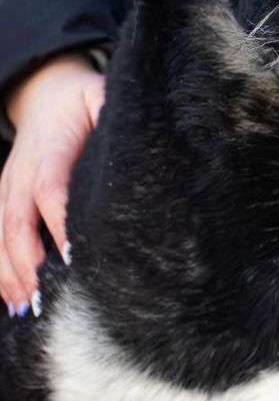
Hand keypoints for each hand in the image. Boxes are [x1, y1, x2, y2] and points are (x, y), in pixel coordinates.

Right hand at [0, 53, 104, 316]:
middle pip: (17, 221)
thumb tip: (142, 136)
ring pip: (1, 234)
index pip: (51, 190)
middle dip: (26, 262)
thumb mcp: (101, 97)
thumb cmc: (83, 101)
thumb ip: (113, 113)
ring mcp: (8, 188)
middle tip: (42, 298)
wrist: (45, 92)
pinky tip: (12, 300)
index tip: (72, 256)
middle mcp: (22, 173)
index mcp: (50, 149)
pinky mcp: (4, 199)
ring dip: (8, 273)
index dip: (59, 223)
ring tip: (26, 308)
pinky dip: (0, 270)